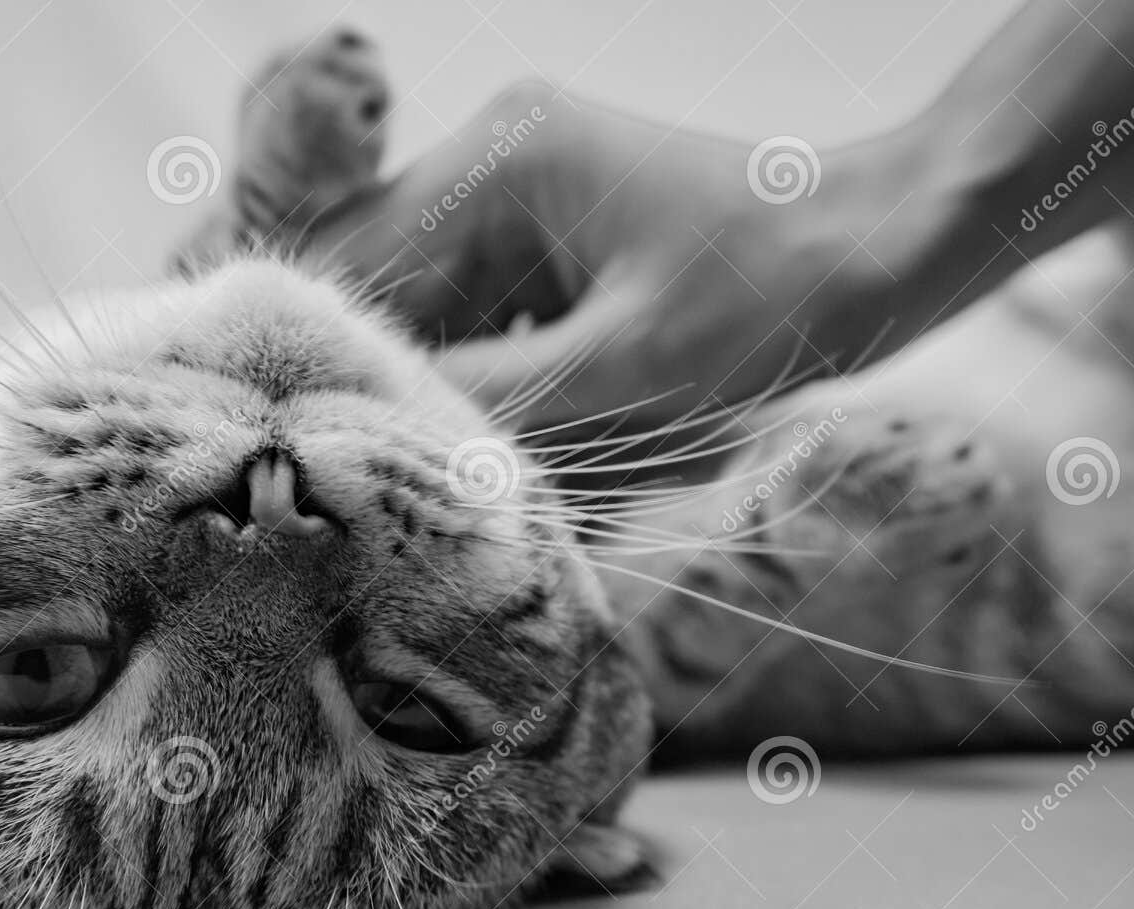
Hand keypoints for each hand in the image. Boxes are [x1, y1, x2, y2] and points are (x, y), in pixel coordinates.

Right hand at [294, 81, 921, 432]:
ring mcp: (517, 205)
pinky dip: (481, 385)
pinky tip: (505, 439)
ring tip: (448, 463)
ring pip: (425, 314)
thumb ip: (493, 398)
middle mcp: (493, 164)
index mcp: (502, 161)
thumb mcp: (627, 362)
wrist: (881, 253)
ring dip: (435, 389)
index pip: (357, 260)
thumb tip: (379, 433)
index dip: (328, 351)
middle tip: (374, 468)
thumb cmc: (774, 291)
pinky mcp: (545, 248)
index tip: (308, 440)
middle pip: (382, 287)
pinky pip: (476, 325)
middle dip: (385, 377)